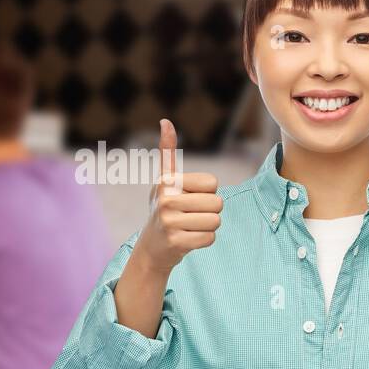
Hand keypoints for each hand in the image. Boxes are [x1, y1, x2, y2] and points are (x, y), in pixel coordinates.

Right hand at [134, 119, 222, 274]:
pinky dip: (204, 240)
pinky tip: (188, 239)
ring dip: (208, 227)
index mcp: (167, 182)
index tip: (190, 198)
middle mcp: (166, 200)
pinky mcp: (176, 242)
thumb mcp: (165, 181)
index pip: (212, 183)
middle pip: (217, 203)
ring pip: (215, 221)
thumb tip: (165, 120)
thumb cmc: (165, 209)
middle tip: (192, 216)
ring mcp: (169, 222)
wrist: (151, 247)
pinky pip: (210, 238)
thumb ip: (167, 152)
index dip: (208, 192)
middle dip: (211, 211)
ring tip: (189, 227)